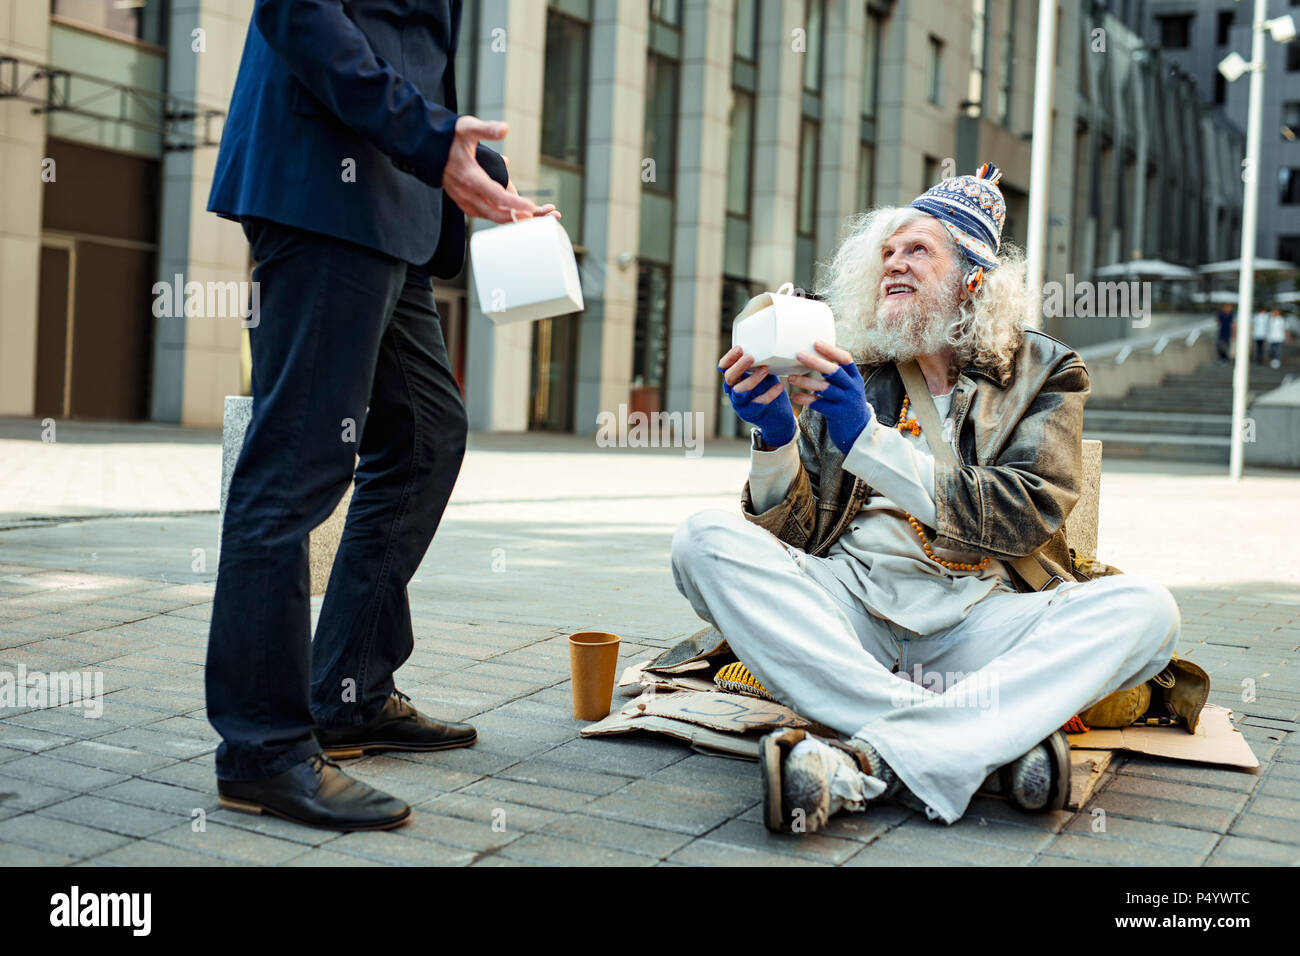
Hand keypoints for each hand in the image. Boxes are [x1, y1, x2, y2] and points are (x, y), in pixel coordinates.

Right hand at [442, 117, 558, 222]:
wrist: (424, 145)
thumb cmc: (447, 136)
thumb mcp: (467, 127)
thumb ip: (487, 129)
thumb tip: (505, 128)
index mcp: (470, 177)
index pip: (497, 196)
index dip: (515, 204)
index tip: (531, 207)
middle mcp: (465, 192)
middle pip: (494, 212)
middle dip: (514, 217)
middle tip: (533, 217)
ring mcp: (461, 198)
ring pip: (487, 215)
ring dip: (505, 218)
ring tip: (524, 218)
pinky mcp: (460, 199)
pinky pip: (479, 212)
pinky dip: (494, 215)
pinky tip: (505, 214)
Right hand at [719, 346, 795, 448]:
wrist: (777, 417)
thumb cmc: (768, 391)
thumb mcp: (763, 375)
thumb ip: (760, 363)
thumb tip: (770, 343)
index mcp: (733, 379)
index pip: (723, 367)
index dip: (729, 358)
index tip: (739, 348)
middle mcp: (732, 391)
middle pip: (729, 377)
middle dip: (739, 366)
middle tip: (751, 357)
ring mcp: (740, 404)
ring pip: (739, 391)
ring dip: (752, 379)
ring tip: (766, 370)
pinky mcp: (750, 413)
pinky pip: (757, 403)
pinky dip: (769, 394)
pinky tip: (779, 386)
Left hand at [789, 341, 872, 454]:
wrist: (858, 431)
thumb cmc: (847, 404)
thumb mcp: (848, 388)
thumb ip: (838, 375)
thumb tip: (816, 356)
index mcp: (855, 378)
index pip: (846, 360)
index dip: (831, 350)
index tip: (816, 342)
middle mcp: (853, 388)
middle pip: (834, 371)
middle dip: (816, 362)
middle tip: (799, 355)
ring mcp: (846, 401)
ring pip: (824, 388)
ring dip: (806, 382)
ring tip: (790, 378)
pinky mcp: (838, 414)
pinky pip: (819, 404)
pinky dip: (805, 399)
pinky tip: (794, 396)